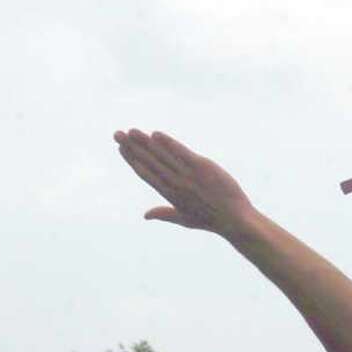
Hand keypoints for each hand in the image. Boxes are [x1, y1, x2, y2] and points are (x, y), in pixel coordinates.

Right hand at [114, 130, 254, 238]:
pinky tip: (156, 134)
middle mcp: (175, 184)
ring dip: (145, 142)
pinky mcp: (202, 167)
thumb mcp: (185, 219)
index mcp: (169, 195)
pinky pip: (182, 153)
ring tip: (131, 131)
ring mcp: (188, 175)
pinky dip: (169, 144)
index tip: (121, 149)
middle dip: (132, 147)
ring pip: (162, 156)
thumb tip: (145, 215)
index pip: (145, 174)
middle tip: (117, 134)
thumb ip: (164, 214)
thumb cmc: (212, 220)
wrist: (234, 220)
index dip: (132, 160)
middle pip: (149, 162)